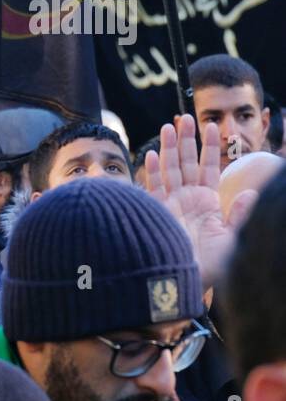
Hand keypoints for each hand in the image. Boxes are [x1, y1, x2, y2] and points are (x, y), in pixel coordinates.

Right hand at [142, 116, 232, 289]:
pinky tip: (155, 154)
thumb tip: (249, 192)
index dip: (212, 147)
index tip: (214, 126)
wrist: (183, 283)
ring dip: (170, 148)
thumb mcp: (234, 240)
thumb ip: (240, 215)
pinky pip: (152, 188)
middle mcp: (187, 200)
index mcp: (207, 202)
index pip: (210, 168)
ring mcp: (169, 205)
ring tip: (170, 126)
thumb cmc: (211, 266)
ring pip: (169, 170)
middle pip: (187, 163)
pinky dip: (153, 171)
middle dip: (187, 139)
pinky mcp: (154, 213)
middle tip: (186, 117)